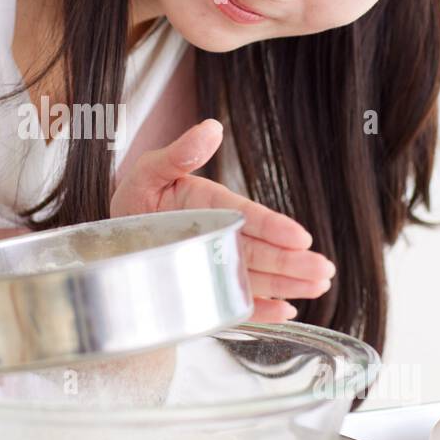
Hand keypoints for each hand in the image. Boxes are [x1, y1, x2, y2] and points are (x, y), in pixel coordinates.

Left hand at [110, 118, 335, 322]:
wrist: (116, 235)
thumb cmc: (138, 197)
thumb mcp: (151, 170)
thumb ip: (180, 153)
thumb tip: (210, 128)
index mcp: (211, 204)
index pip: (246, 217)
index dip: (273, 227)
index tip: (300, 237)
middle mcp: (220, 234)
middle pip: (260, 250)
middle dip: (293, 262)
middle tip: (323, 269)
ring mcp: (217, 262)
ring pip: (256, 275)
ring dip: (288, 283)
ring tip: (319, 285)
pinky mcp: (210, 286)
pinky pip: (236, 301)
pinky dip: (259, 309)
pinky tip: (285, 311)